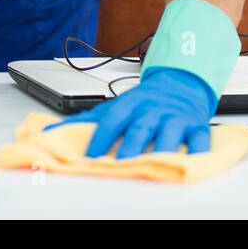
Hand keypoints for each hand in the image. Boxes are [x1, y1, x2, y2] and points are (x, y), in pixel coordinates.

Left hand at [45, 68, 216, 158]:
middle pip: (140, 128)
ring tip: (153, 166)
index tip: (90, 157)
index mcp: (131, 103)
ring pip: (169, 134)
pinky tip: (191, 163)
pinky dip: (198, 152)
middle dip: (130, 147)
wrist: (180, 83)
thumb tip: (47, 135)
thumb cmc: (143, 102)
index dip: (101, 137)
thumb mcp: (114, 106)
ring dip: (161, 149)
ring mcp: (175, 117)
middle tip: (120, 165)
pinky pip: (200, 139)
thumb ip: (83, 122)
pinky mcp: (196, 126)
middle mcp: (153, 109)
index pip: (112, 119)